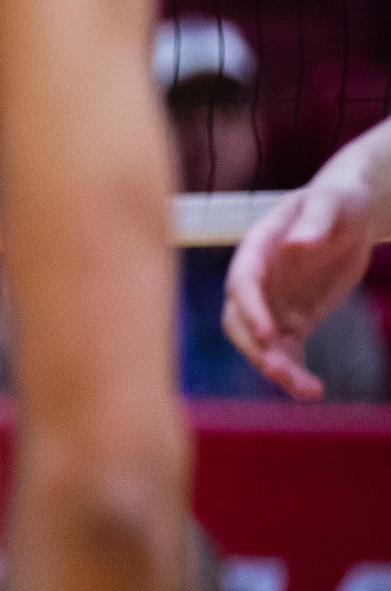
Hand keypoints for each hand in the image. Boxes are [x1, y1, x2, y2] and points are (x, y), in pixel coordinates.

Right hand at [222, 175, 374, 400]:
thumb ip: (314, 221)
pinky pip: (286, 351)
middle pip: (239, 320)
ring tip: (308, 391)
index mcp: (258, 248)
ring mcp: (272, 302)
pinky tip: (311, 390)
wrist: (350, 213)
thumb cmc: (340, 199)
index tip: (267, 334)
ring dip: (276, 368)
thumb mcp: (333, 203)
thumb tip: (296, 244)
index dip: (251, 309)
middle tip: (283, 371)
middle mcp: (258, 280)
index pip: (243, 282)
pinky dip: (294, 372)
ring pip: (260, 343)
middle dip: (256, 349)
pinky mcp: (292, 319)